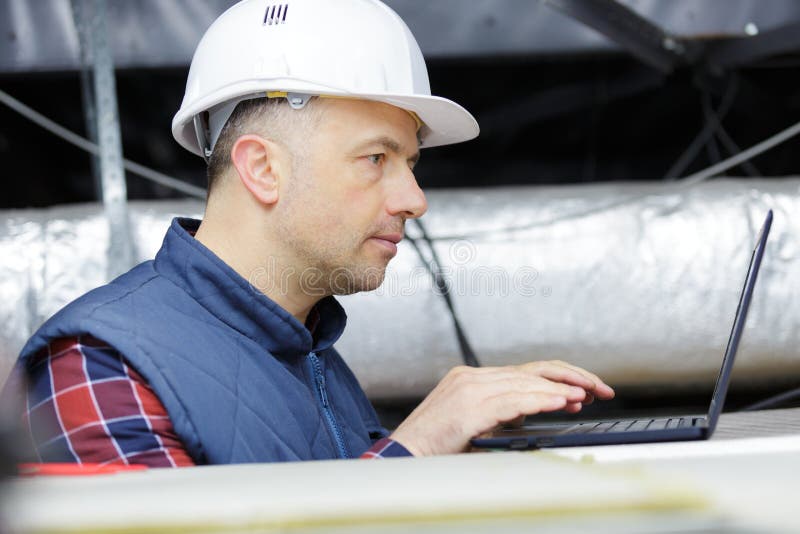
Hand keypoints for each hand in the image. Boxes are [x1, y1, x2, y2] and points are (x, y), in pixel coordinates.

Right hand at [390, 360, 614, 455]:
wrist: (402, 457)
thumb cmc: (434, 447)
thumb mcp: (474, 426)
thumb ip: (500, 415)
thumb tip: (532, 413)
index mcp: (472, 379)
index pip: (525, 372)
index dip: (558, 379)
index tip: (584, 390)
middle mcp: (472, 377)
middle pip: (531, 371)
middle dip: (570, 378)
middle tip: (598, 388)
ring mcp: (469, 388)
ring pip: (525, 383)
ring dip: (560, 390)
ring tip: (586, 395)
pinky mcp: (468, 407)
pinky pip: (513, 399)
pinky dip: (540, 400)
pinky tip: (560, 402)